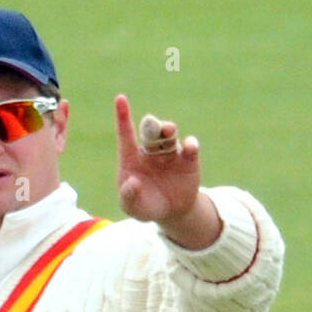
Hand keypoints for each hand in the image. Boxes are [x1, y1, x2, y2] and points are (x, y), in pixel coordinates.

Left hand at [115, 94, 220, 247]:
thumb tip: (132, 182)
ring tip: (168, 131)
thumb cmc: (145, 206)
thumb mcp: (131, 207)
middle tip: (152, 123)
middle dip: (152, 125)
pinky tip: (190, 147)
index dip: (123, 116)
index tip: (120, 98)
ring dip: (168, 130)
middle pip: (150, 132)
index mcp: (132, 158)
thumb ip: (128, 196)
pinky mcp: (188, 160)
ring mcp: (170, 153)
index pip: (126, 135)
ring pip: (169, 136)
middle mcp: (151, 151)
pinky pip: (190, 148)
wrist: (171, 212)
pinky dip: (191, 145)